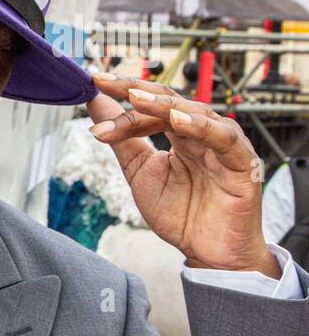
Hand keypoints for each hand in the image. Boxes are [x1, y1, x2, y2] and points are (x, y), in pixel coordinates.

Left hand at [87, 73, 277, 276]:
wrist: (207, 251)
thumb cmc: (181, 213)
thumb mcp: (139, 172)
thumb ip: (122, 139)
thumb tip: (95, 105)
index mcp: (180, 133)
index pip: (151, 105)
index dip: (122, 95)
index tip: (92, 86)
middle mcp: (202, 133)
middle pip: (170, 101)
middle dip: (136, 91)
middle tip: (105, 84)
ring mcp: (223, 144)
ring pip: (195, 113)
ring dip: (163, 105)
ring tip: (134, 98)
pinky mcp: (243, 162)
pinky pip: (223, 138)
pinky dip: (201, 127)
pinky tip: (177, 121)